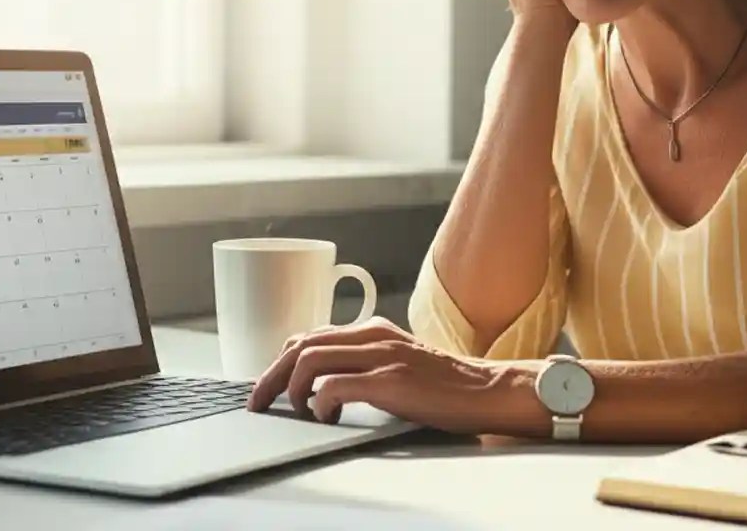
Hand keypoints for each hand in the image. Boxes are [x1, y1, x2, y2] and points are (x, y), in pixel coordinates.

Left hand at [246, 318, 546, 435]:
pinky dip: (320, 403)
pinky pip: (335, 387)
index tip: (269, 384)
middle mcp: (373, 335)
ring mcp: (382, 357)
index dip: (281, 360)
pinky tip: (325, 416)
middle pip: (300, 344)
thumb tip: (325, 381)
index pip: (310, 335)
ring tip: (294, 410)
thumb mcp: (400, 360)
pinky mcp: (391, 382)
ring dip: (291, 388)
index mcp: (373, 329)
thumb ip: (367, 361)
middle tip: (259, 401)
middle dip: (272, 374)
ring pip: (310, 360)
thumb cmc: (445, 384)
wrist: (488, 390)